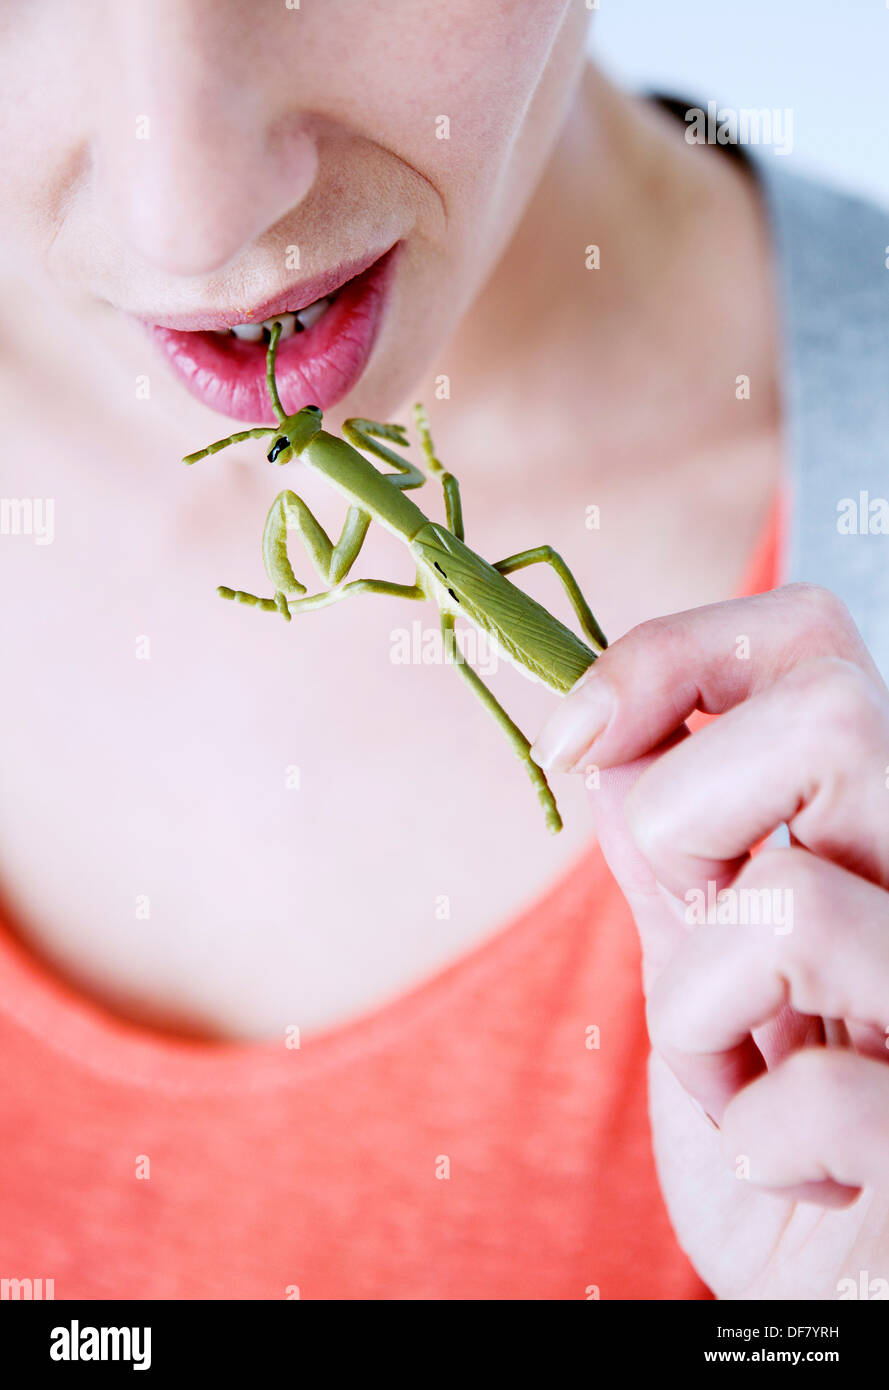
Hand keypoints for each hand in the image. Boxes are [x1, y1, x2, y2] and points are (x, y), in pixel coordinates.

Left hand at [533, 584, 888, 1299]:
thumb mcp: (712, 978)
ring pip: (787, 901)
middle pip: (832, 715)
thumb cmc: (786, 1132)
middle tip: (691, 914)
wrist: (841, 1292)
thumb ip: (674, 863)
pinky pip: (817, 1092)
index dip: (673, 653)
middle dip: (688, 814)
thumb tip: (609, 742)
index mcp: (887, 827)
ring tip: (739, 1074)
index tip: (571, 734)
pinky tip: (800, 1165)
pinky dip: (755, 1137)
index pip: (812, 639)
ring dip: (697, 1013)